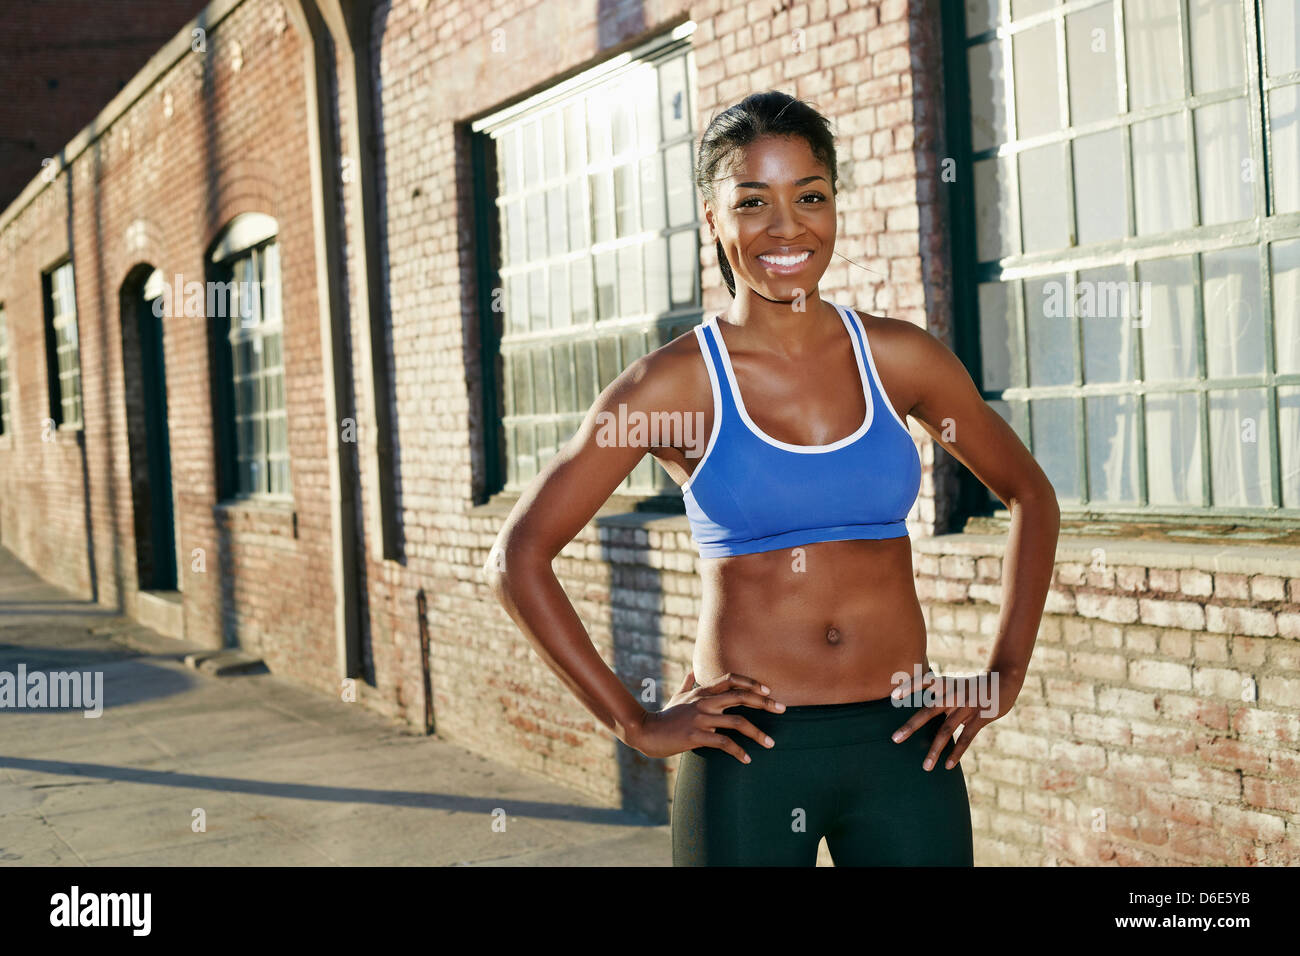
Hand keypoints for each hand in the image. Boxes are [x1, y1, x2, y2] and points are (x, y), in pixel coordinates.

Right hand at [632, 669, 784, 762]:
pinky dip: (738, 752)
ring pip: (737, 722)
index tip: (769, 690)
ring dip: (757, 734)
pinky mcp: (696, 736)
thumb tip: (694, 670)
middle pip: (740, 696)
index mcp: (703, 691)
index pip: (732, 679)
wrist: (646, 732)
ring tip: (771, 744)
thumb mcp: (677, 695)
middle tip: (783, 709)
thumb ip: (688, 682)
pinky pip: (724, 743)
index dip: (752, 682)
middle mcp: (704, 701)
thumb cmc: (665, 715)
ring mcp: (700, 718)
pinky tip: (747, 759)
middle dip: (765, 702)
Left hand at [889, 670, 1016, 771]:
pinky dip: (957, 752)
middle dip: (911, 726)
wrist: (1003, 678)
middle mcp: (953, 694)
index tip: (893, 697)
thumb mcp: (954, 683)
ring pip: (946, 730)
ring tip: (925, 767)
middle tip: (895, 739)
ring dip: (935, 750)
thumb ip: (938, 697)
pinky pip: (966, 737)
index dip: (908, 687)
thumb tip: (922, 715)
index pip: (922, 682)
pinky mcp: (981, 717)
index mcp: (944, 683)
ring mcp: (966, 706)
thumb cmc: (972, 683)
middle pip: (928, 711)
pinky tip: (947, 765)